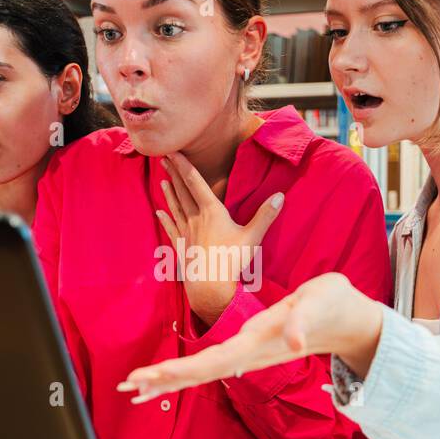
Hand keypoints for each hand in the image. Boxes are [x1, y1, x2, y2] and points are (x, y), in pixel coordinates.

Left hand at [118, 271, 383, 401]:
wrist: (346, 320)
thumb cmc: (331, 305)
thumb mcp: (321, 303)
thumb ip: (305, 321)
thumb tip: (294, 341)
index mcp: (260, 341)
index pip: (215, 360)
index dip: (184, 369)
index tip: (154, 375)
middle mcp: (250, 354)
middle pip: (201, 372)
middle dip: (164, 379)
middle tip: (128, 386)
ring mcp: (248, 354)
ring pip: (202, 371)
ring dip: (168, 379)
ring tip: (134, 387)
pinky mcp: (248, 349)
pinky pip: (210, 364)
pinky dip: (184, 371)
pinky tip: (165, 378)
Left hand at [156, 151, 283, 325]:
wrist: (210, 286)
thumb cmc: (232, 261)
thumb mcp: (253, 236)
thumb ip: (265, 215)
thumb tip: (280, 196)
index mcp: (212, 211)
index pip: (195, 182)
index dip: (183, 165)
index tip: (172, 152)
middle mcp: (196, 218)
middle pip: (182, 191)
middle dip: (174, 173)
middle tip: (163, 158)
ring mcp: (186, 232)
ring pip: (176, 207)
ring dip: (169, 193)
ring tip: (163, 180)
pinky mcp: (181, 247)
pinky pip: (171, 228)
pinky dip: (165, 219)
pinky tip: (159, 212)